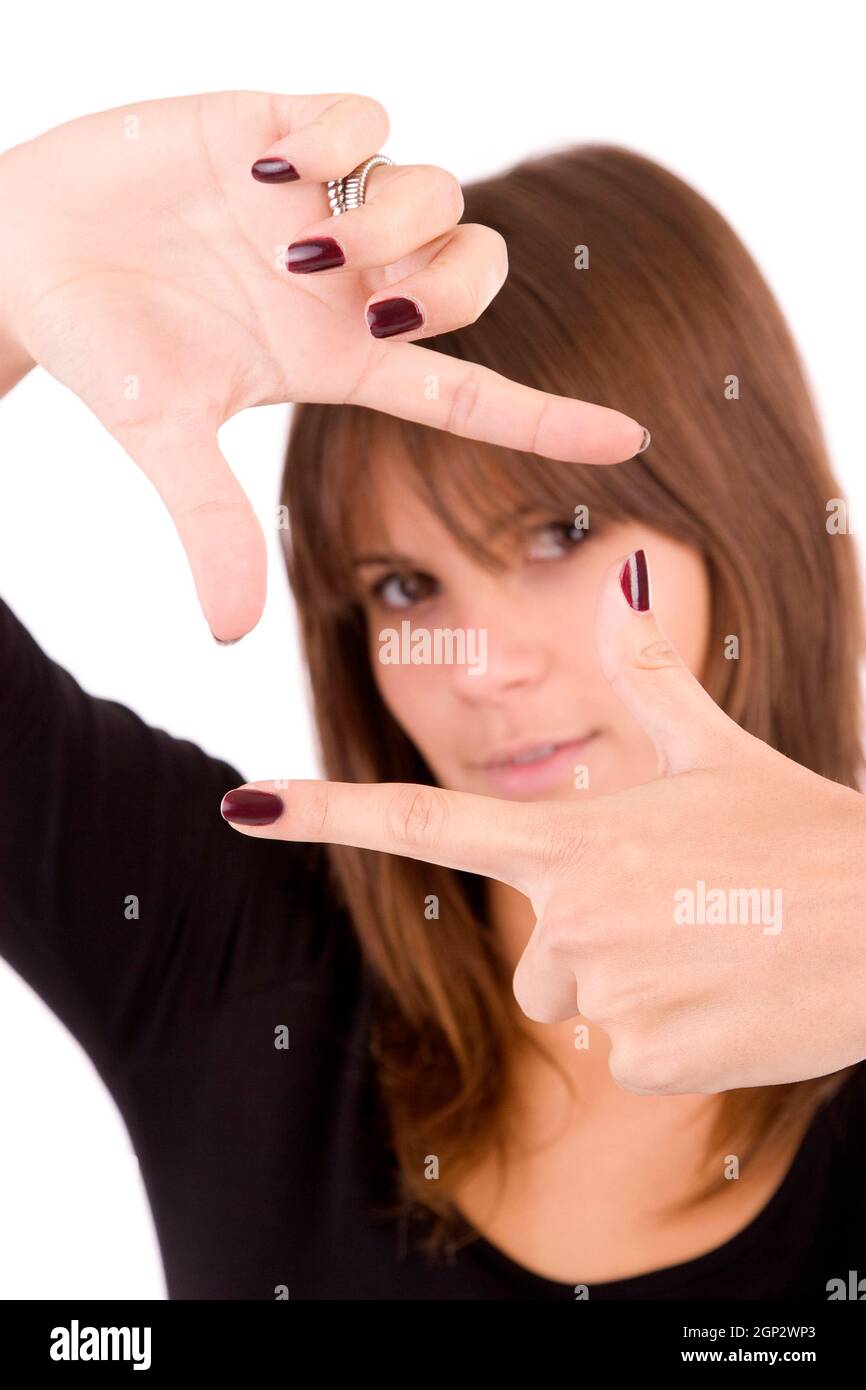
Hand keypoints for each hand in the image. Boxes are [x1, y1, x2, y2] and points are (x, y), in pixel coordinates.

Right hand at [0, 90, 647, 638]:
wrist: (24, 250)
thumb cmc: (100, 349)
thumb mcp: (163, 438)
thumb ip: (209, 524)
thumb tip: (231, 635)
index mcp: (336, 361)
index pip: (468, 396)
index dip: (550, 420)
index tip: (632, 439)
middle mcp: (347, 285)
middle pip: (477, 276)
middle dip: (453, 282)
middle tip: (365, 295)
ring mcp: (322, 204)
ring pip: (439, 191)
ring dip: (393, 216)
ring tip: (295, 233)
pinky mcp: (281, 128)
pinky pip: (364, 119)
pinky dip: (337, 140)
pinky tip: (266, 167)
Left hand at [219, 548, 865, 1094]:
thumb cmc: (804, 832)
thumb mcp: (719, 751)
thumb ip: (651, 681)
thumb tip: (623, 592)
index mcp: (573, 834)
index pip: (421, 820)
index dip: (324, 812)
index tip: (242, 804)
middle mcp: (572, 911)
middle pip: (534, 958)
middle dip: (593, 947)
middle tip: (687, 917)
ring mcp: (609, 987)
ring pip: (584, 1010)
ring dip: (640, 991)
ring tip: (717, 951)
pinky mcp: (650, 1056)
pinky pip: (633, 1058)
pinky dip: (677, 1039)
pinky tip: (732, 998)